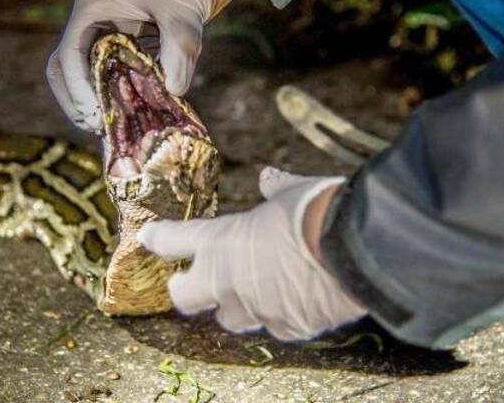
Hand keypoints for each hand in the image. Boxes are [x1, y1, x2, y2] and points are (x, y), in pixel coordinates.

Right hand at [46, 0, 239, 130]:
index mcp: (93, 5)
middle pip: (65, 65)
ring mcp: (106, 27)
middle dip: (75, 98)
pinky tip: (128, 110)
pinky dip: (113, 89)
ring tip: (108, 125)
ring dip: (92, 97)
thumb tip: (175, 91)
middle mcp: (92, 17)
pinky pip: (108, 68)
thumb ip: (180, 52)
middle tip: (96, 126)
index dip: (77, 87)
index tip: (96, 113)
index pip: (69, 53)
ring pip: (83, 70)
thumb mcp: (185, 14)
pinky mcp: (124, 37)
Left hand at [137, 167, 365, 339]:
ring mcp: (255, 308)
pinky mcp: (287, 327)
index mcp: (220, 239)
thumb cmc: (316, 211)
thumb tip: (269, 176)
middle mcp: (228, 279)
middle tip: (191, 281)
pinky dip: (279, 315)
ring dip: (236, 304)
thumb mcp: (292, 192)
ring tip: (251, 290)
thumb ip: (276, 188)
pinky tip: (293, 303)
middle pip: (184, 297)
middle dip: (185, 289)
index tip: (148, 238)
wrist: (355, 251)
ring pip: (231, 318)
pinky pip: (274, 325)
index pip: (172, 241)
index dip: (157, 239)